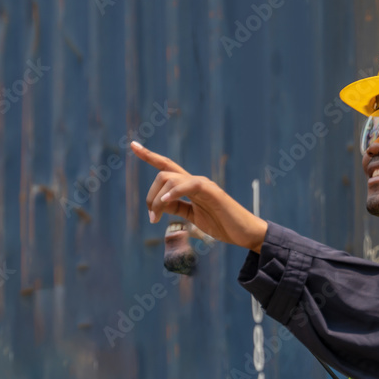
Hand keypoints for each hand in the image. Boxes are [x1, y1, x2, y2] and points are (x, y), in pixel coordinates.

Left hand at [131, 141, 267, 250]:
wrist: (245, 233)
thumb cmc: (223, 225)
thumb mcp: (193, 217)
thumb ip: (178, 208)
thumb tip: (160, 204)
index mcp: (190, 187)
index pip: (167, 167)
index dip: (149, 156)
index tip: (133, 145)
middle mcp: (195, 181)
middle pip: (162, 174)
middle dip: (150, 196)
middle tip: (152, 218)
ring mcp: (204, 185)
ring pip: (170, 179)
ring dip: (157, 199)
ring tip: (156, 218)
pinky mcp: (212, 191)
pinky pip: (188, 185)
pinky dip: (173, 192)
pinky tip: (165, 202)